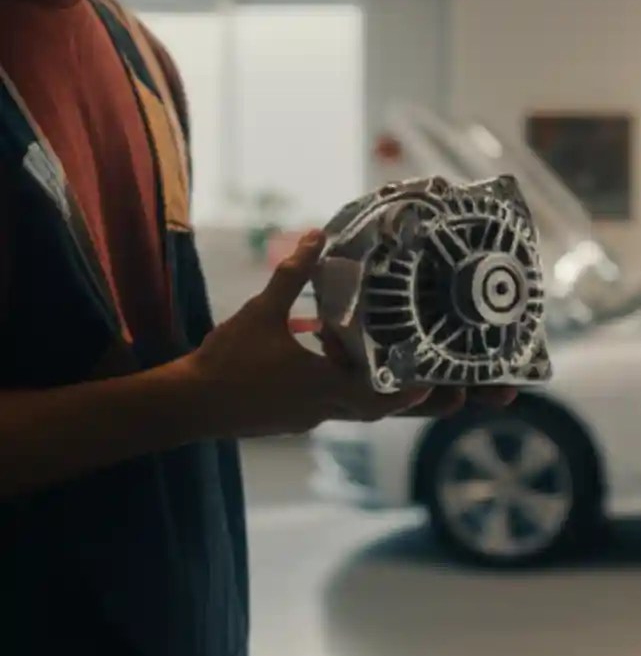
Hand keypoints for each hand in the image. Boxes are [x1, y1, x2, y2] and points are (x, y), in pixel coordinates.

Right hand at [188, 231, 513, 436]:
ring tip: (393, 365)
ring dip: (376, 390)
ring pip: (356, 408)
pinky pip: (332, 405)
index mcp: (325, 388)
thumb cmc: (226, 361)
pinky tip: (339, 364)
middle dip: (408, 396)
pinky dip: (346, 389)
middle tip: (435, 380)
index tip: (439, 381)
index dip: (413, 392)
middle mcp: (324, 409)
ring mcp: (309, 417)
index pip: (383, 399)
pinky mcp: (293, 419)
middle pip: (379, 409)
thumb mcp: (262, 311)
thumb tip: (316, 237)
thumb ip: (293, 274)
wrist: (186, 405)